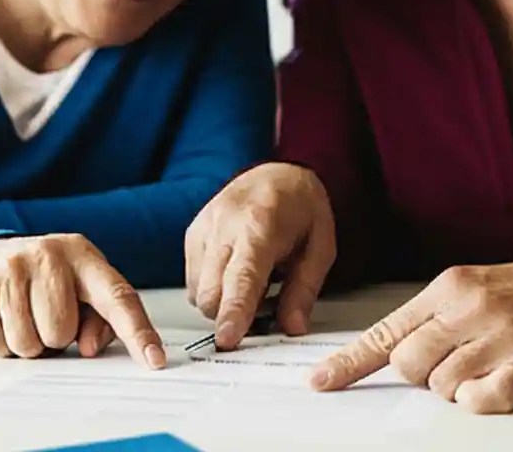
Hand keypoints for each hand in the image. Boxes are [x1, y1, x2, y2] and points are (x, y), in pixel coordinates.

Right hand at [0, 234, 165, 369]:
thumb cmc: (44, 279)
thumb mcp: (79, 289)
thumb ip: (100, 319)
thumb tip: (90, 347)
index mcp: (83, 256)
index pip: (118, 297)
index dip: (138, 332)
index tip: (153, 359)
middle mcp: (49, 256)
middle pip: (63, 331)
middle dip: (56, 336)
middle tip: (45, 316)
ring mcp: (12, 269)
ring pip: (29, 344)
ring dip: (29, 342)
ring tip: (25, 315)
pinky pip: (0, 345)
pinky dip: (3, 343)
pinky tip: (4, 316)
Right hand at [184, 163, 335, 349]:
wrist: (276, 173)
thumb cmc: (300, 206)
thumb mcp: (321, 247)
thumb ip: (304, 289)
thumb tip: (291, 327)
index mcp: (260, 225)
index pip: (242, 277)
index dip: (233, 311)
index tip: (228, 338)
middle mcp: (223, 225)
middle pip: (212, 292)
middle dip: (232, 314)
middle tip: (265, 303)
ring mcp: (204, 228)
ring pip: (198, 291)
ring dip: (223, 302)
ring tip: (254, 281)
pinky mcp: (192, 235)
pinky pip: (193, 281)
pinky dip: (213, 289)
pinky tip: (235, 274)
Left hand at [310, 260, 512, 413]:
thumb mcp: (467, 289)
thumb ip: (429, 318)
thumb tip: (390, 356)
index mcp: (447, 287)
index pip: (386, 331)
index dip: (349, 362)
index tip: (320, 382)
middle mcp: (469, 309)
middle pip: (407, 364)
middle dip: (421, 374)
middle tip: (454, 361)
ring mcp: (498, 337)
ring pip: (440, 387)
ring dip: (456, 387)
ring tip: (485, 364)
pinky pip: (478, 402)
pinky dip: (481, 400)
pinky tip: (499, 380)